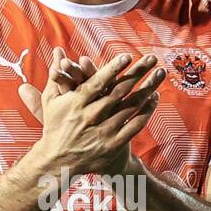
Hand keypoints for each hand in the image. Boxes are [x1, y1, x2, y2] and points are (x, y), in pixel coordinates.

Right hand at [20, 52, 163, 177]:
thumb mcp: (51, 100)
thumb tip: (57, 48)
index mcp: (77, 103)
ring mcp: (104, 131)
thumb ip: (57, 73)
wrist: (58, 161)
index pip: (98, 82)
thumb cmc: (55, 126)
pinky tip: (155, 97)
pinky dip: (147, 111)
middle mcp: (92, 116)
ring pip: (132, 106)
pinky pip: (135, 125)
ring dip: (148, 88)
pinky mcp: (114, 144)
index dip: (113, 69)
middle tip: (151, 58)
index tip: (127, 56)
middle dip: (138, 72)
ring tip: (160, 73)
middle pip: (120, 91)